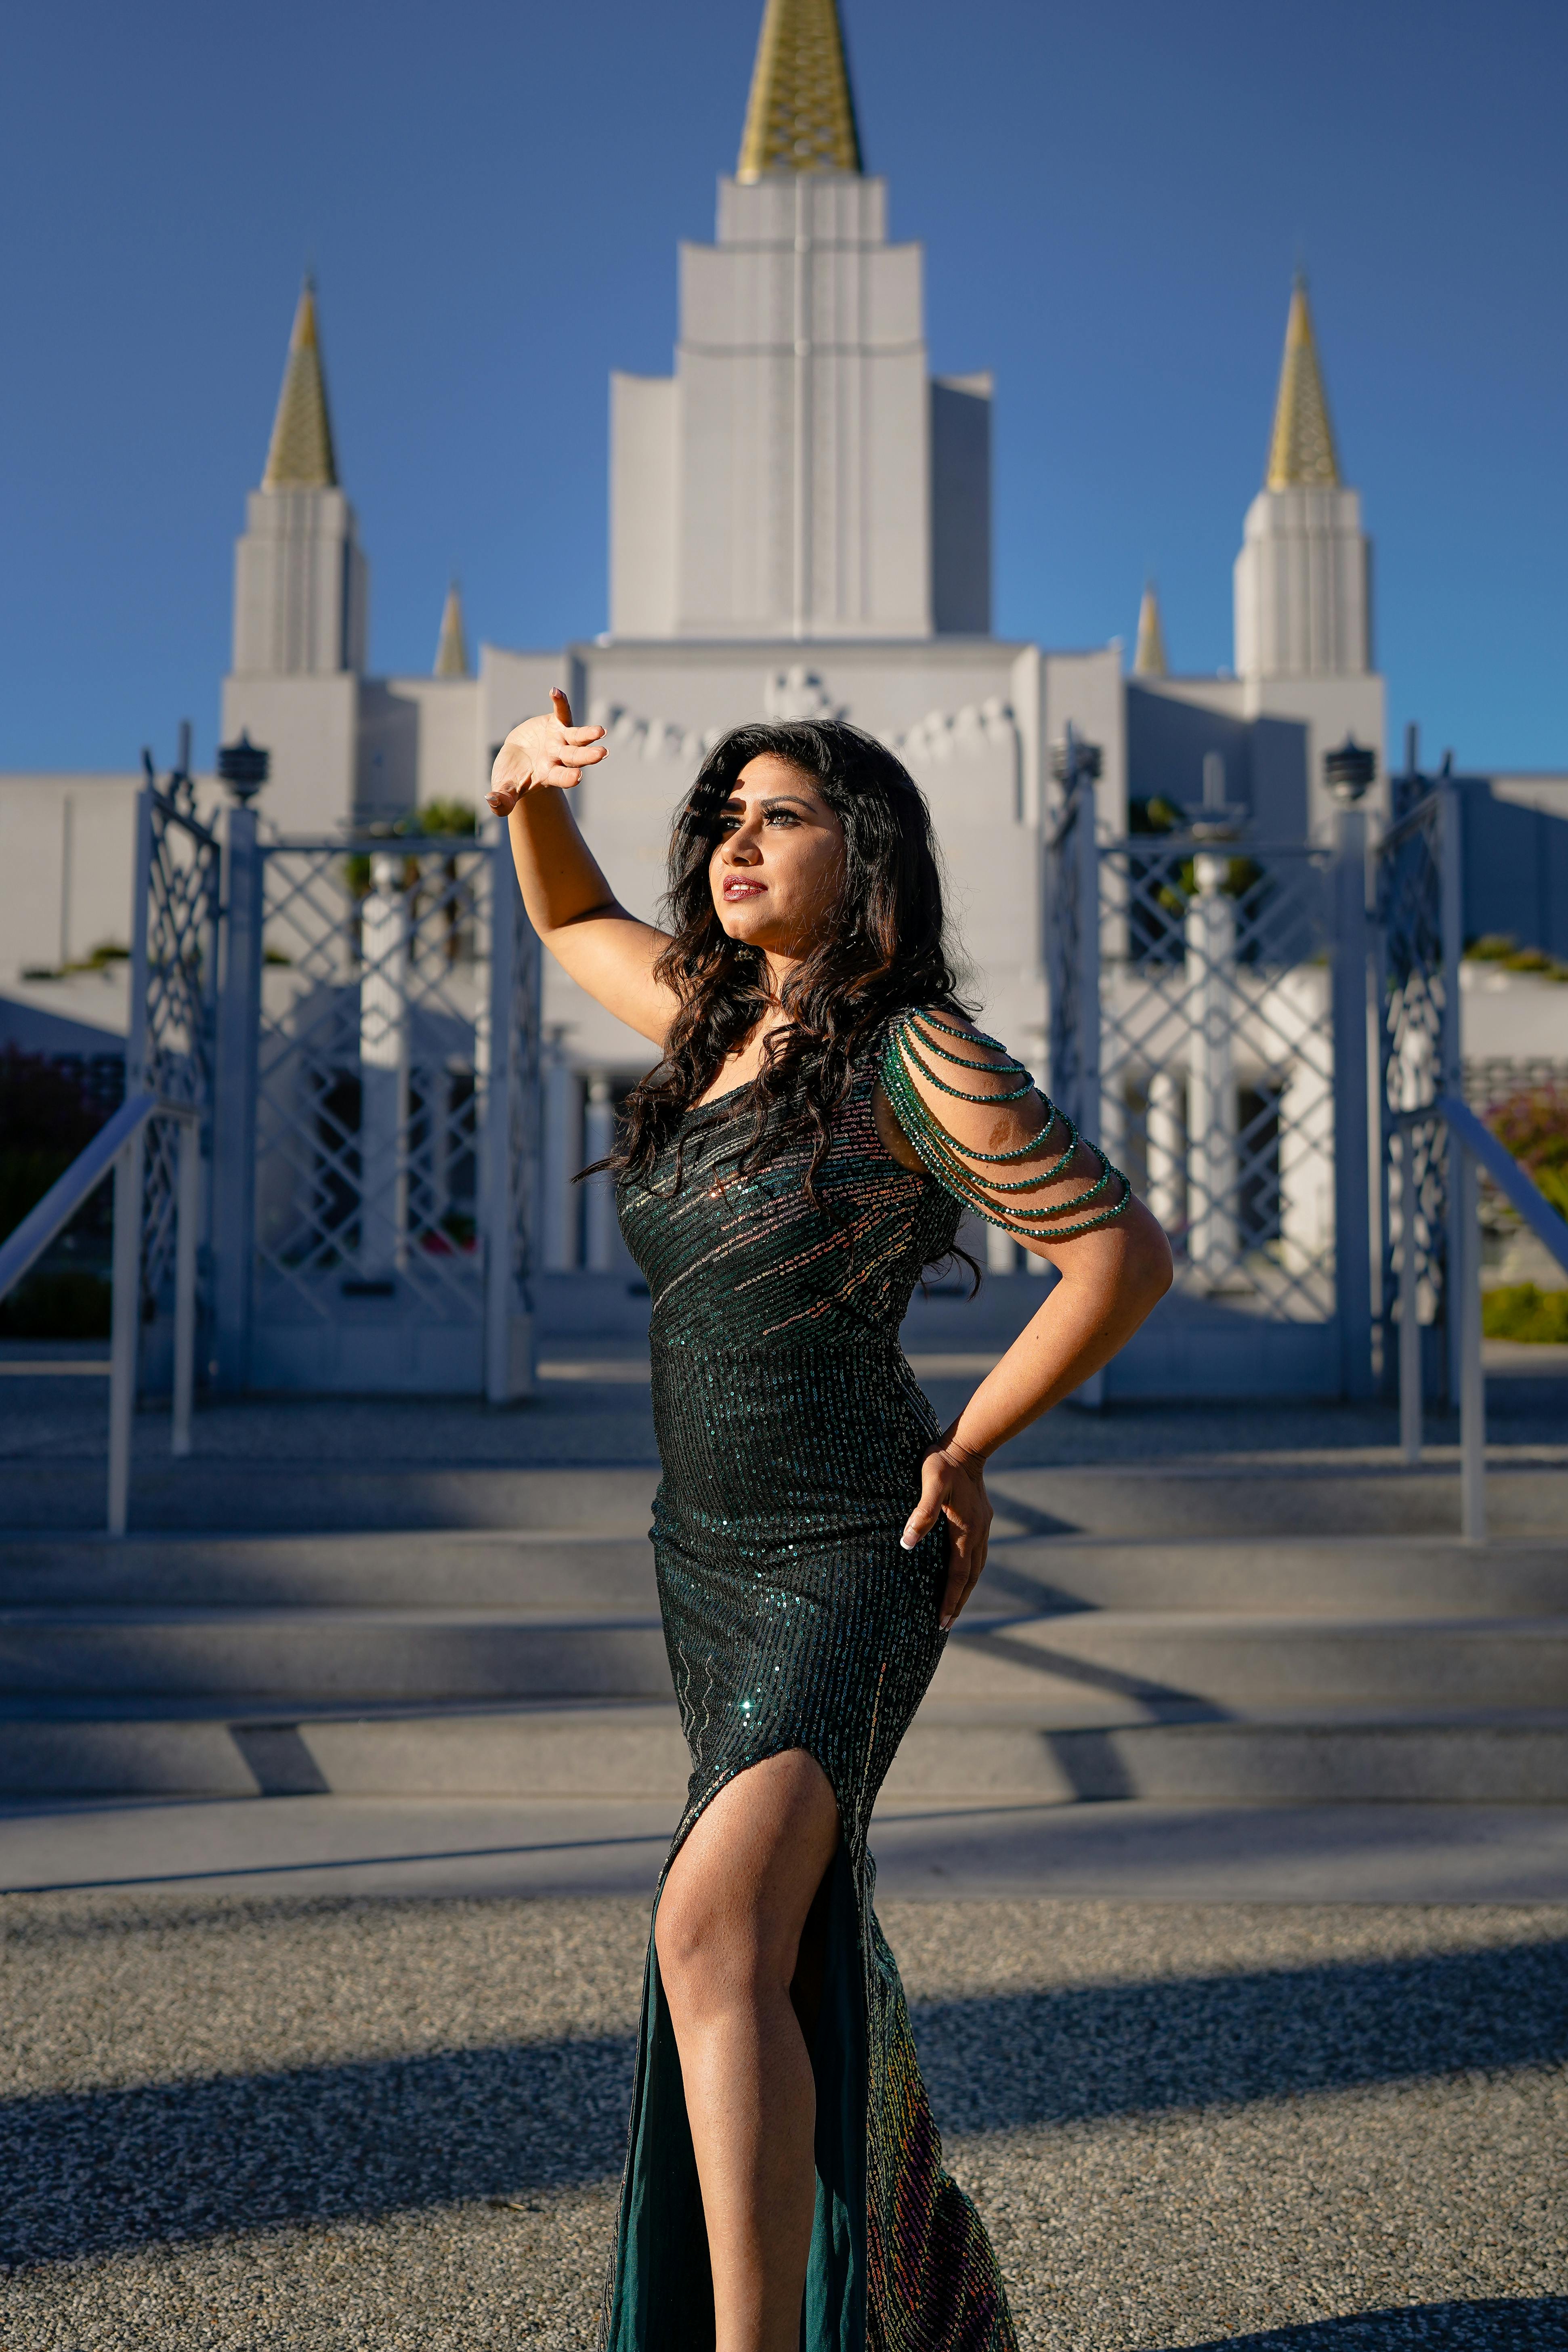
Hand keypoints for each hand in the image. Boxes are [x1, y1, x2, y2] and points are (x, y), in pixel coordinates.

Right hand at [486, 689, 606, 814]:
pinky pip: (561, 712)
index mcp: (549, 775)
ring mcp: (560, 740)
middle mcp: (559, 758)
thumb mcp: (505, 788)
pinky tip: (555, 692)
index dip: (568, 777)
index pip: (561, 777)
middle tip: (602, 754)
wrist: (517, 760)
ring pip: (577, 737)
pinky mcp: (556, 723)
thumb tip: (492, 801)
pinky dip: (560, 702)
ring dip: (588, 734)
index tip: (577, 776)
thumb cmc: (512, 778)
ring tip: (600, 731)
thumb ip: (502, 799)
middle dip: (588, 756)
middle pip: (575, 757)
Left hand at [901, 1437, 991, 1629]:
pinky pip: (977, 1554)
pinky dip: (970, 1571)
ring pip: (976, 1567)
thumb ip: (922, 1513)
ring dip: (965, 1589)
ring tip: (955, 1607)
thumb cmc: (943, 1464)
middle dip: (959, 1603)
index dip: (950, 1600)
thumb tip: (907, 1543)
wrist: (967, 1445)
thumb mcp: (930, 1484)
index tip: (942, 1622)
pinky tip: (962, 1573)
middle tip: (946, 1625)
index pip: (957, 1575)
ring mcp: (982, 1527)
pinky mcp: (981, 1519)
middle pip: (970, 1578)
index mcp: (965, 1531)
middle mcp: (977, 1534)